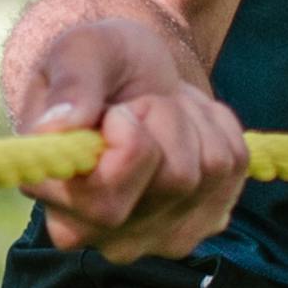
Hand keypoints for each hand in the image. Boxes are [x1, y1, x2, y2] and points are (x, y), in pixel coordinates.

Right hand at [4, 0, 249, 263]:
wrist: (132, 76)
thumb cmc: (98, 64)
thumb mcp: (80, 50)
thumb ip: (72, 83)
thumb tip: (61, 124)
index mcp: (52, 194)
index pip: (107, 202)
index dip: (130, 143)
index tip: (117, 110)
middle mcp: (97, 233)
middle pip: (175, 181)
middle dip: (167, 119)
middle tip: (139, 103)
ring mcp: (154, 237)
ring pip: (209, 171)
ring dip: (192, 120)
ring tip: (161, 112)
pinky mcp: (202, 223)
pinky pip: (235, 167)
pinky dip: (219, 130)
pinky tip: (186, 127)